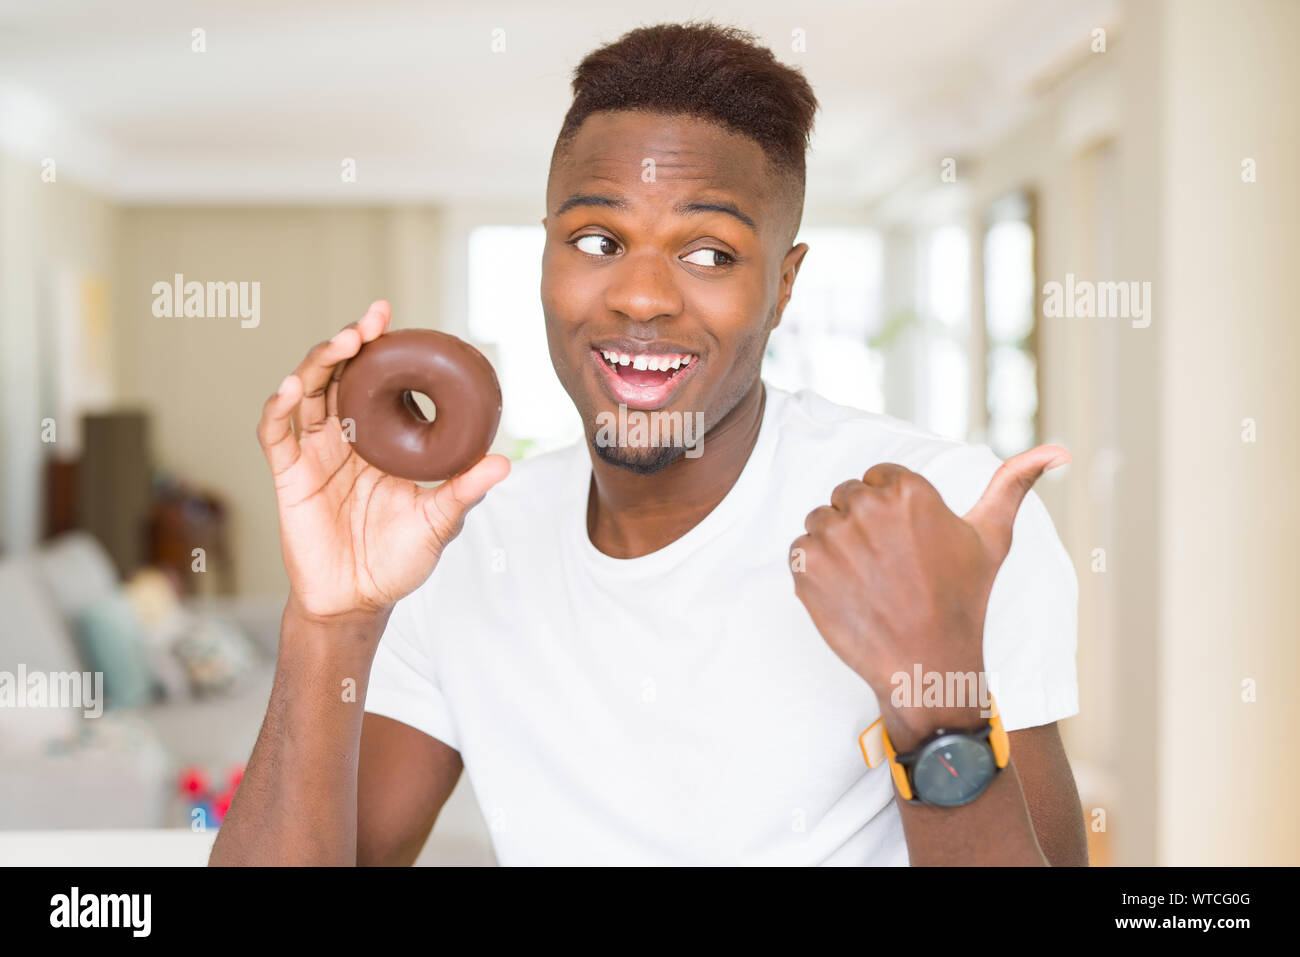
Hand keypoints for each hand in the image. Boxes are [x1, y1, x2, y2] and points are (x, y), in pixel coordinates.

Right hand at [256, 301, 509, 620]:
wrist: (358, 601)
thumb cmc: (398, 560)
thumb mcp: (439, 521)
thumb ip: (464, 491)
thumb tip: (503, 463)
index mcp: (379, 440)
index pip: (375, 382)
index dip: (380, 350)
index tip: (393, 320)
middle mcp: (344, 438)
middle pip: (338, 376)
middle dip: (350, 344)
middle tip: (371, 321)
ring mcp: (314, 454)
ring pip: (306, 394)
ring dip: (319, 363)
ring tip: (341, 344)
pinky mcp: (289, 476)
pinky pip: (276, 435)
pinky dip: (279, 408)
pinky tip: (292, 389)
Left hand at [789, 446, 1068, 744]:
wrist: (927, 665)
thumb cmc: (963, 601)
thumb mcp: (992, 538)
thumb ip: (1014, 484)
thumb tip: (1058, 449)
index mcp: (909, 490)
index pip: (877, 477)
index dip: (890, 511)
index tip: (906, 545)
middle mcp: (868, 506)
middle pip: (846, 496)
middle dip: (861, 524)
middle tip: (888, 567)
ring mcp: (834, 536)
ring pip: (820, 521)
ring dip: (836, 545)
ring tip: (868, 580)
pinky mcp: (806, 566)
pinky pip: (800, 550)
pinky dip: (815, 570)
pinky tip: (846, 593)